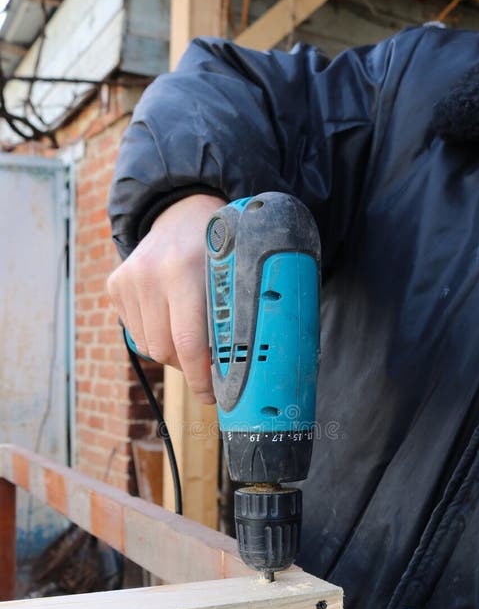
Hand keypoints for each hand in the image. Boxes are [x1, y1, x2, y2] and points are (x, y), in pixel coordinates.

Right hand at [107, 193, 225, 402]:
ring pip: (148, 346)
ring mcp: (127, 279)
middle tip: (206, 360)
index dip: (199, 378)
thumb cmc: (218, 248)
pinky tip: (169, 311)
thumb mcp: (233, 274)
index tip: (211, 397)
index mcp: (184, 271)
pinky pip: (135, 331)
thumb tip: (234, 372)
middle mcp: (149, 274)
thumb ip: (231, 317)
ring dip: (170, 348)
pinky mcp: (115, 284)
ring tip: (188, 328)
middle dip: (187, 363)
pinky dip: (154, 332)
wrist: (184, 211)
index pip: (187, 342)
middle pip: (164, 350)